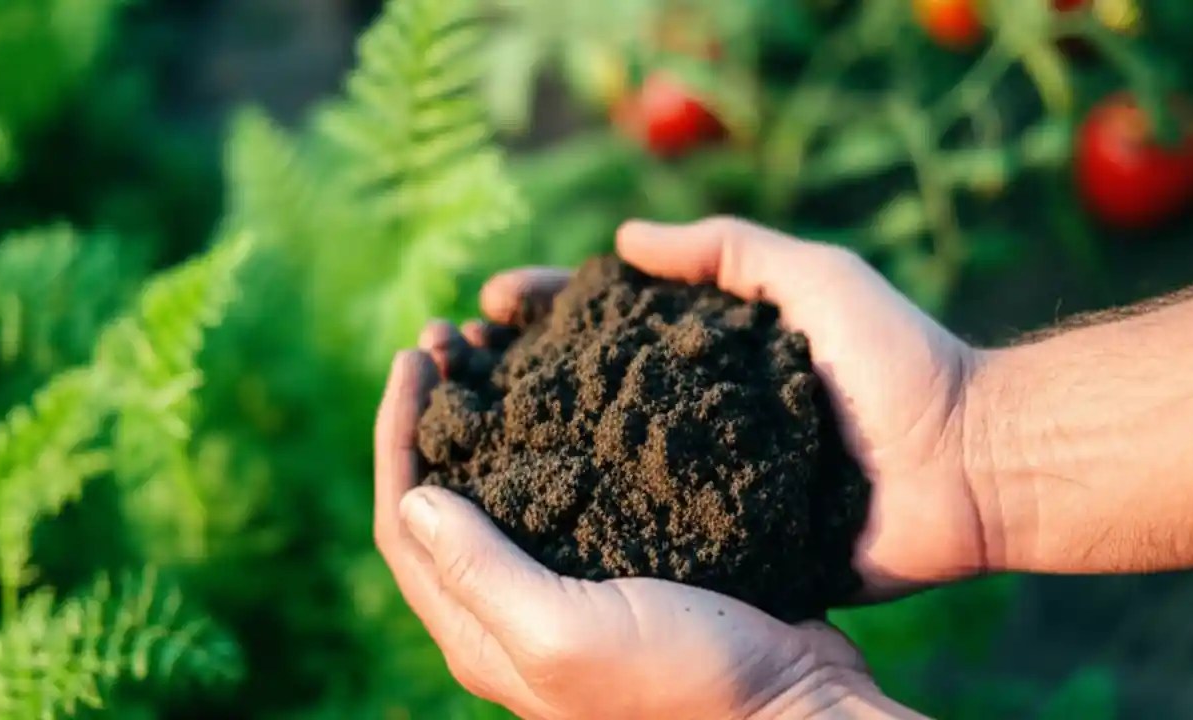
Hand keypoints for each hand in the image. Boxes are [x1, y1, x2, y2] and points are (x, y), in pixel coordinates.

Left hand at [374, 343, 918, 718]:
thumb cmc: (685, 684)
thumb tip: (413, 497)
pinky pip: (569, 485)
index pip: (405, 525)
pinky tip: (575, 386)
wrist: (794, 708)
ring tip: (498, 346)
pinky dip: (556, 430)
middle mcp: (515, 609)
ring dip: (491, 414)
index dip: (397, 436)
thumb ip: (479, 572)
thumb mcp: (565, 635)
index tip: (413, 358)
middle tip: (450, 337)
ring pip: (505, 484)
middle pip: (446, 497)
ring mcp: (572, 583)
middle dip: (437, 412)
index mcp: (484, 633)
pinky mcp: (626, 561)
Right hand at [477, 218, 988, 598]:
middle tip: (448, 362)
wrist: (968, 467)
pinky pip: (635, 529)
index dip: (546, 308)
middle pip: (581, 389)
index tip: (490, 303)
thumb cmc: (898, 362)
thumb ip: (729, 247)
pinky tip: (514, 516)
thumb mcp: (814, 278)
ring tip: (456, 430)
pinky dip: (578, 522)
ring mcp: (697, 479)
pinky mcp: (715, 540)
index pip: (606, 320)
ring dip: (522, 446)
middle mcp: (689, 415)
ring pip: (592, 461)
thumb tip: (624, 237)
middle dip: (511, 374)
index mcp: (706, 352)